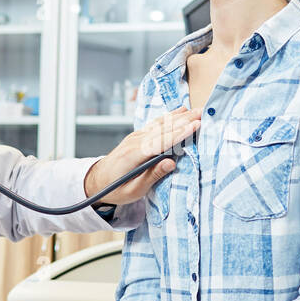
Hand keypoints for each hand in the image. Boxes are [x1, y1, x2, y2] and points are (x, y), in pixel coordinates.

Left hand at [83, 108, 198, 206]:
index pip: (161, 141)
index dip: (180, 133)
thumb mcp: (134, 190)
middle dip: (184, 120)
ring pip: (160, 123)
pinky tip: (179, 111)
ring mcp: (135, 137)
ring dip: (179, 116)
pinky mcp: (137, 136)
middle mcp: (135, 141)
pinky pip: (155, 124)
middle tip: (202, 112)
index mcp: (134, 155)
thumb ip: (152, 176)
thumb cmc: (115, 189)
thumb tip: (171, 163)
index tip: (196, 125)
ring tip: (195, 110)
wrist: (97, 180)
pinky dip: (168, 116)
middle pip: (163, 128)